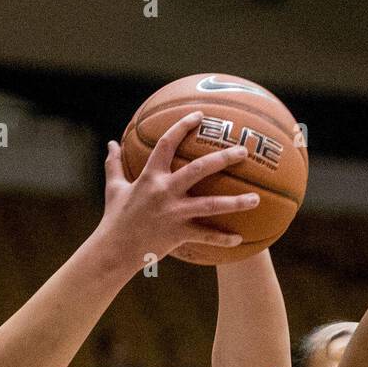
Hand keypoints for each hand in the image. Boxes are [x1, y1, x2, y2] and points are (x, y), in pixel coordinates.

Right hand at [98, 111, 261, 264]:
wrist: (113, 250)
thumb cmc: (115, 218)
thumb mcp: (114, 188)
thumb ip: (114, 164)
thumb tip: (111, 144)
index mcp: (150, 176)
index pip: (167, 143)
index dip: (183, 126)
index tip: (200, 115)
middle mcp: (165, 191)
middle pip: (199, 169)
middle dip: (223, 158)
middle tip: (244, 151)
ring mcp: (174, 213)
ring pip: (211, 205)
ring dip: (236, 202)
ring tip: (256, 199)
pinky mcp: (179, 234)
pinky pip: (206, 236)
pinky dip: (223, 239)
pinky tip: (240, 239)